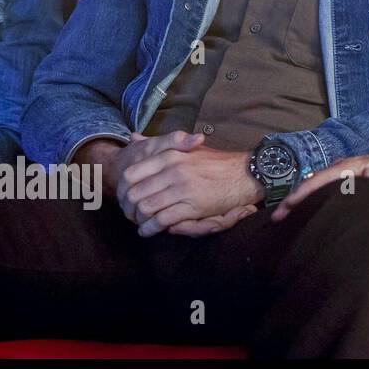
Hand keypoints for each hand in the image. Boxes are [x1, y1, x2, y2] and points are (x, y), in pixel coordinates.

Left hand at [118, 133, 263, 236]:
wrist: (246, 173)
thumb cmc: (217, 162)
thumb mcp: (187, 148)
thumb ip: (160, 144)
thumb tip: (134, 137)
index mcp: (170, 156)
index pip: (131, 174)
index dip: (122, 189)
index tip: (124, 198)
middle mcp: (173, 171)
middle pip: (134, 194)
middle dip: (128, 209)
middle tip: (130, 215)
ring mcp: (182, 188)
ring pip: (145, 208)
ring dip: (138, 220)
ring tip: (139, 224)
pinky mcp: (192, 206)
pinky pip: (162, 220)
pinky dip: (151, 228)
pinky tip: (150, 231)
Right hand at [272, 149, 368, 220]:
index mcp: (346, 167)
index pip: (321, 178)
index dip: (304, 191)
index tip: (289, 204)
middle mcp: (336, 170)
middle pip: (309, 183)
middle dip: (292, 199)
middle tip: (276, 217)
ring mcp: (334, 177)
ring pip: (311, 189)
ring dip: (296, 203)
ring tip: (280, 220)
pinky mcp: (336, 184)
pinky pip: (317, 193)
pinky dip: (306, 203)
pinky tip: (299, 216)